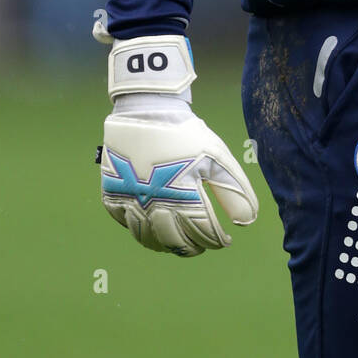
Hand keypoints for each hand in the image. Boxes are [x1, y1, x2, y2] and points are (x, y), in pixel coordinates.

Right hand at [95, 25, 257, 255]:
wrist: (147, 109)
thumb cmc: (185, 134)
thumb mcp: (216, 157)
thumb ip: (233, 191)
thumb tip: (245, 222)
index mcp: (183, 195)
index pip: (203, 233)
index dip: (217, 240)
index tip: (226, 240)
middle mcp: (154, 204)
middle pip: (175, 242)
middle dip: (193, 247)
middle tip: (202, 246)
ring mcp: (130, 201)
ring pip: (148, 238)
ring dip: (166, 244)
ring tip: (179, 244)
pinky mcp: (112, 195)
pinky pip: (126, 223)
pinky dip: (140, 231)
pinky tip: (152, 229)